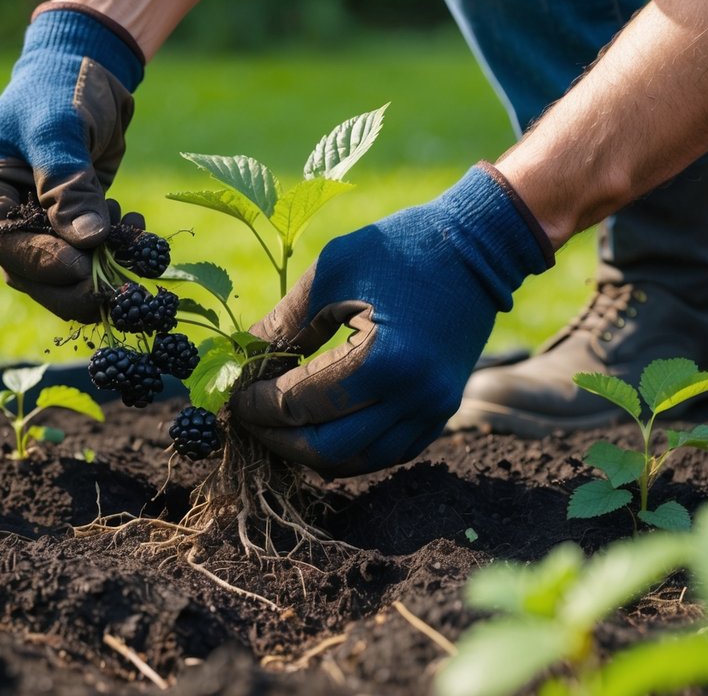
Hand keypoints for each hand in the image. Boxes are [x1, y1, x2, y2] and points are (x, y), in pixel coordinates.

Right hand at [0, 6, 144, 321]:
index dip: (40, 262)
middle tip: (118, 285)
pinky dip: (115, 252)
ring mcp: (35, 223)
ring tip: (134, 237)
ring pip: (59, 273)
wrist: (88, 69)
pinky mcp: (69, 226)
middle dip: (73, 283)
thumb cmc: (61, 87)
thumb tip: (88, 241)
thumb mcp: (59, 127)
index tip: (82, 267)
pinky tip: (137, 229)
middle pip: (28, 271)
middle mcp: (2, 214)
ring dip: (100, 269)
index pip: (0, 242)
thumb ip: (69, 184)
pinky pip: (87, 256)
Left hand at [229, 164, 552, 476]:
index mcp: (385, 361)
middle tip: (246, 417)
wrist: (477, 247)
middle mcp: (415, 398)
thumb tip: (235, 362)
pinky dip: (346, 450)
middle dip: (275, 438)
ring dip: (308, 451)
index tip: (229, 394)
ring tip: (276, 426)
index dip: (255, 405)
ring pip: (356, 461)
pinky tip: (317, 428)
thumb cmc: (399, 248)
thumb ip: (281, 325)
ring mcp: (434, 411)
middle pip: (326, 449)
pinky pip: (385, 453)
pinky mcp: (441, 413)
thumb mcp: (330, 273)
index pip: (300, 405)